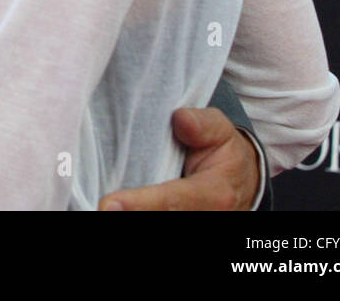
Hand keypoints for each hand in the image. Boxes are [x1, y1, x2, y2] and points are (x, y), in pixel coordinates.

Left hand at [98, 107, 259, 210]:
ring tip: (101, 205)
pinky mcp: (177, 219)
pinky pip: (154, 217)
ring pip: (155, 220)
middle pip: (160, 217)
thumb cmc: (222, 150)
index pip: (172, 199)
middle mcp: (203, 215)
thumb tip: (180, 119)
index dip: (140, 203)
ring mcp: (190, 221)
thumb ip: (202, 124)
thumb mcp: (220, 130)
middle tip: (98, 206)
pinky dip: (132, 211)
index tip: (109, 204)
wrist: (240, 179)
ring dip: (128, 213)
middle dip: (129, 213)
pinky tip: (113, 206)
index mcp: (213, 193)